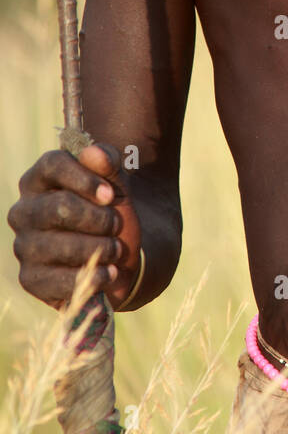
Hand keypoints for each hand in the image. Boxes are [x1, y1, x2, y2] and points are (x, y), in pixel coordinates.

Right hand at [8, 144, 141, 310]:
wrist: (118, 257)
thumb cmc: (110, 211)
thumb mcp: (116, 183)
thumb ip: (108, 163)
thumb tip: (94, 154)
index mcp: (38, 179)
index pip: (52, 164)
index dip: (86, 179)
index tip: (110, 194)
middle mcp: (23, 211)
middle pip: (61, 207)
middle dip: (100, 218)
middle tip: (117, 225)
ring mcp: (24, 246)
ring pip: (64, 245)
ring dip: (101, 248)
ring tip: (116, 250)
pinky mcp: (30, 278)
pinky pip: (60, 280)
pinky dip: (94, 277)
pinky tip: (110, 273)